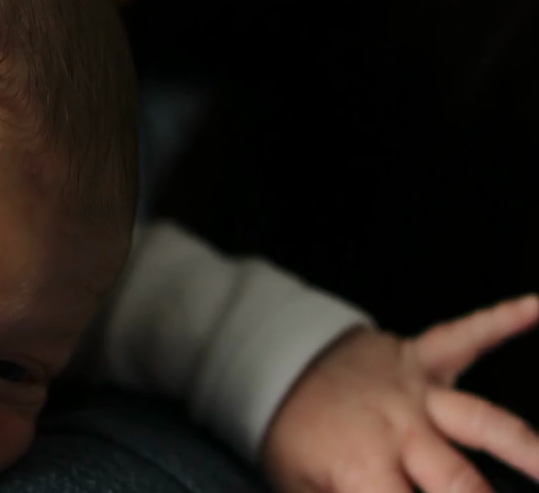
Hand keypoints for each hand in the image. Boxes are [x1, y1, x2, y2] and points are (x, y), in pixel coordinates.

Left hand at [262, 295, 538, 492]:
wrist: (270, 366)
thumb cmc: (291, 437)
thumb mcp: (301, 486)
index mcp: (363, 468)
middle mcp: (397, 430)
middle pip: (458, 479)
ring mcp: (413, 390)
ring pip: (481, 419)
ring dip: (525, 447)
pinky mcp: (419, 355)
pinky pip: (466, 334)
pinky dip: (505, 320)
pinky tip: (537, 307)